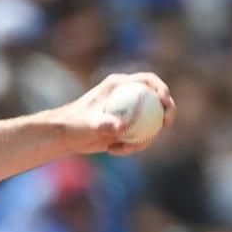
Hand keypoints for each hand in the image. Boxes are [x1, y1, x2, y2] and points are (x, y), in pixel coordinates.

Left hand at [50, 72, 175, 155]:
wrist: (63, 136)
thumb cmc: (72, 124)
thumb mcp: (87, 124)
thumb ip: (103, 124)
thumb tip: (120, 128)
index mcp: (119, 85)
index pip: (148, 80)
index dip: (162, 88)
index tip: (165, 102)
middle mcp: (127, 95)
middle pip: (157, 99)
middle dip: (168, 110)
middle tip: (167, 123)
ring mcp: (128, 111)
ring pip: (151, 121)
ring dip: (146, 136)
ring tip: (124, 147)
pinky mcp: (127, 126)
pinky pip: (140, 135)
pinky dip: (132, 145)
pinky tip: (112, 151)